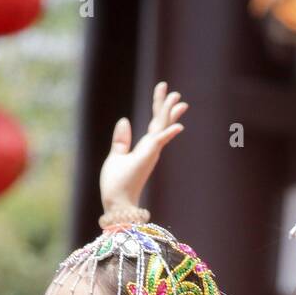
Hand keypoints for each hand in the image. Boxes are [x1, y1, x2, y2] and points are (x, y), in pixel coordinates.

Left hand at [99, 81, 188, 210]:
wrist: (117, 202)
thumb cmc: (117, 184)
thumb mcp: (116, 156)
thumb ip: (122, 140)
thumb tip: (124, 120)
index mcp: (145, 147)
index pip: (155, 124)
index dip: (160, 107)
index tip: (163, 92)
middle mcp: (151, 148)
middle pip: (161, 122)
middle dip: (168, 107)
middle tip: (176, 93)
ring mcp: (151, 152)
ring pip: (161, 127)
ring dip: (169, 112)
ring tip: (177, 97)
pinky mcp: (147, 157)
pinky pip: (159, 142)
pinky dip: (168, 134)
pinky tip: (178, 126)